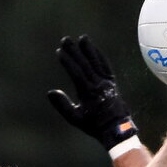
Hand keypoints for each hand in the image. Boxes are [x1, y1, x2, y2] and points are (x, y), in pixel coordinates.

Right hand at [47, 35, 138, 150]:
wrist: (116, 128)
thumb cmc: (93, 125)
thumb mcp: (75, 118)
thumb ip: (62, 105)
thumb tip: (50, 92)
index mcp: (88, 93)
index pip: (76, 73)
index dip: (67, 61)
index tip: (59, 52)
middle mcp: (98, 84)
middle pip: (85, 64)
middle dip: (74, 51)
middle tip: (65, 39)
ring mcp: (106, 82)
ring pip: (96, 62)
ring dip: (89, 49)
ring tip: (82, 38)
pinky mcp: (112, 81)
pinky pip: (105, 65)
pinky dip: (100, 56)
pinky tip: (94, 49)